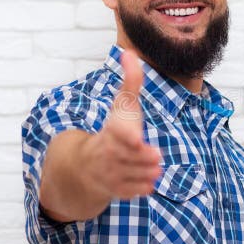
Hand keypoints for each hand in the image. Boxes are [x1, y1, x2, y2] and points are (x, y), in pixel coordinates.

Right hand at [85, 49, 162, 199]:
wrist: (87, 164)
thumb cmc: (114, 128)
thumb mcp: (122, 105)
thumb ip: (131, 81)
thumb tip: (129, 52)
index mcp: (110, 130)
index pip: (118, 133)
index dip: (127, 136)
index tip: (137, 138)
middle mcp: (107, 153)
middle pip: (129, 157)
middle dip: (143, 159)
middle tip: (156, 158)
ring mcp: (109, 173)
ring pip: (133, 175)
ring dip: (147, 172)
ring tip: (155, 167)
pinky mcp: (115, 190)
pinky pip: (132, 191)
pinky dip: (141, 188)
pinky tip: (148, 180)